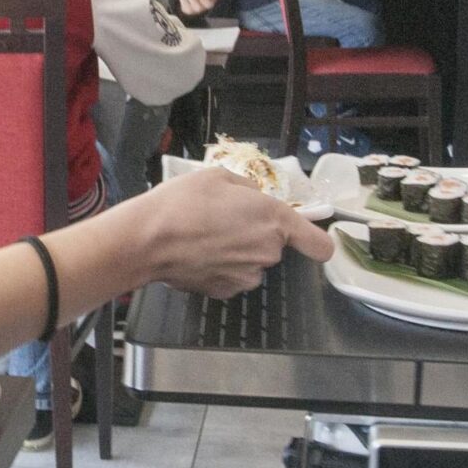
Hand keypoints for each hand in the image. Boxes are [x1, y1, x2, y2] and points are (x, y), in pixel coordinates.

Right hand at [126, 168, 332, 297]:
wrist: (147, 240)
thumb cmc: (183, 201)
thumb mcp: (218, 176)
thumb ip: (247, 188)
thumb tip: (253, 198)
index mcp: (275, 220)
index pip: (319, 246)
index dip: (315, 242)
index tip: (305, 239)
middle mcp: (268, 252)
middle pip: (274, 247)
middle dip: (256, 234)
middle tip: (225, 219)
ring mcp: (247, 276)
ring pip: (252, 263)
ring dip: (238, 252)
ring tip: (206, 237)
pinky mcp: (225, 291)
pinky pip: (232, 276)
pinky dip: (220, 268)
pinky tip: (198, 254)